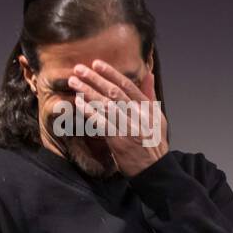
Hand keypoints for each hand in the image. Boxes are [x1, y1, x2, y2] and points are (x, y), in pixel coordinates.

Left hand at [67, 59, 168, 176]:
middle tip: (79, 69)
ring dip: (88, 92)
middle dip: (95, 79)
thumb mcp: (158, 117)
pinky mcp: (119, 141)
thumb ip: (150, 95)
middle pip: (114, 93)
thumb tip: (148, 74)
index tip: (97, 64)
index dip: (111, 73)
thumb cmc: (154, 143)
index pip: (128, 86)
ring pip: (106, 106)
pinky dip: (89, 111)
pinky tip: (78, 102)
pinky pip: (101, 123)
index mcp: (149, 109)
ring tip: (74, 82)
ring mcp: (129, 129)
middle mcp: (139, 117)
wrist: (155, 169)